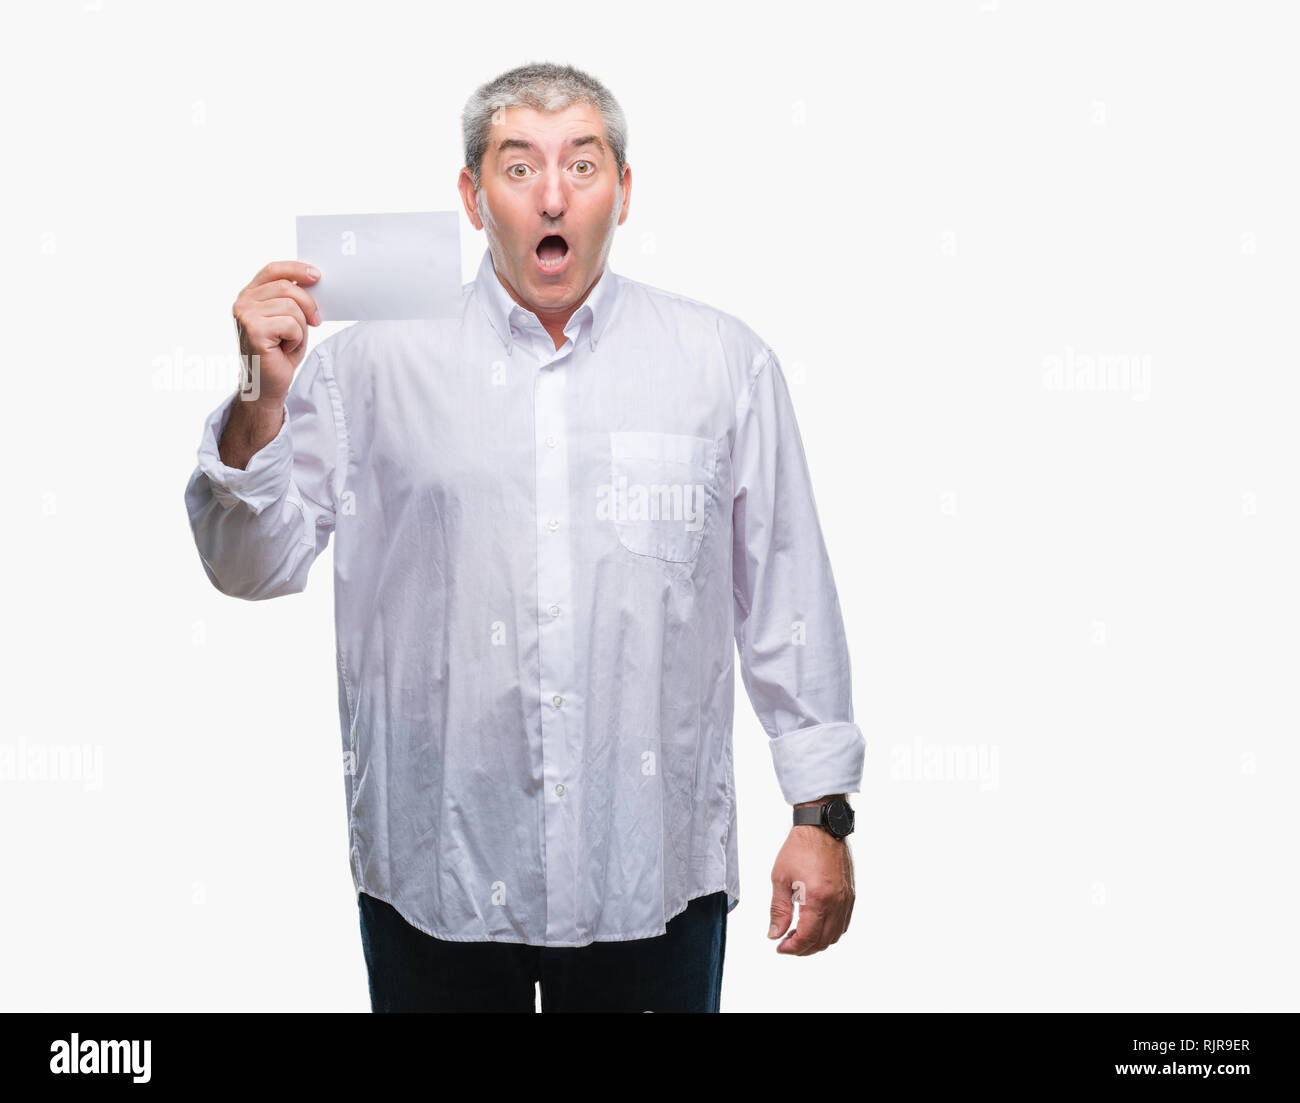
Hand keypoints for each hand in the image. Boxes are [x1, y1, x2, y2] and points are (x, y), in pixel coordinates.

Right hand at [231, 260, 322, 408]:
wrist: (268, 385)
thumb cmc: (279, 353)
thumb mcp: (289, 319)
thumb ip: (294, 299)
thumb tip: (313, 281)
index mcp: (250, 295)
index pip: (273, 270)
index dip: (296, 269)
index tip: (317, 275)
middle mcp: (243, 302)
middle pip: (287, 287)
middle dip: (308, 305)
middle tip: (315, 321)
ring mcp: (245, 315)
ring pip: (291, 307)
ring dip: (300, 328)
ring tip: (289, 341)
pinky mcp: (253, 330)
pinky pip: (291, 324)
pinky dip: (296, 339)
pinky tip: (284, 349)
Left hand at [768, 817, 854, 954]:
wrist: (822, 828)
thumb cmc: (800, 848)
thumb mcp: (780, 879)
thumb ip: (778, 910)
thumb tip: (774, 934)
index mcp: (817, 898)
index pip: (807, 937)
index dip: (792, 948)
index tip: (780, 947)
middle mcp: (836, 901)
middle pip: (822, 941)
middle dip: (803, 948)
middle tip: (786, 943)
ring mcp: (846, 899)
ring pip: (835, 935)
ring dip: (817, 942)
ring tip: (799, 936)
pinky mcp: (850, 895)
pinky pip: (843, 923)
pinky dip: (830, 932)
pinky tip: (815, 926)